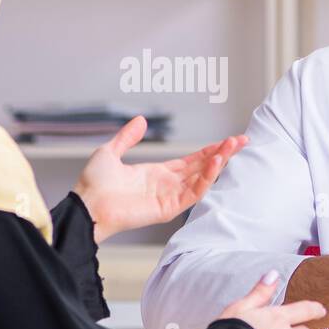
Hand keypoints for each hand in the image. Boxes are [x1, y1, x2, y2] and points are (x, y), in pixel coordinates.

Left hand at [71, 116, 246, 242]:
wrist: (86, 204)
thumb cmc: (94, 184)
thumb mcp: (110, 152)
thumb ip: (127, 137)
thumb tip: (141, 120)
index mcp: (157, 174)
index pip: (191, 161)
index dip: (209, 150)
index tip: (227, 140)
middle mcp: (167, 185)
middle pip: (202, 167)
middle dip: (223, 154)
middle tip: (242, 140)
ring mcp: (169, 197)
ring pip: (202, 179)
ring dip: (218, 163)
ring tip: (232, 146)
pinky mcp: (168, 208)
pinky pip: (193, 192)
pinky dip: (206, 178)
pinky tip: (216, 163)